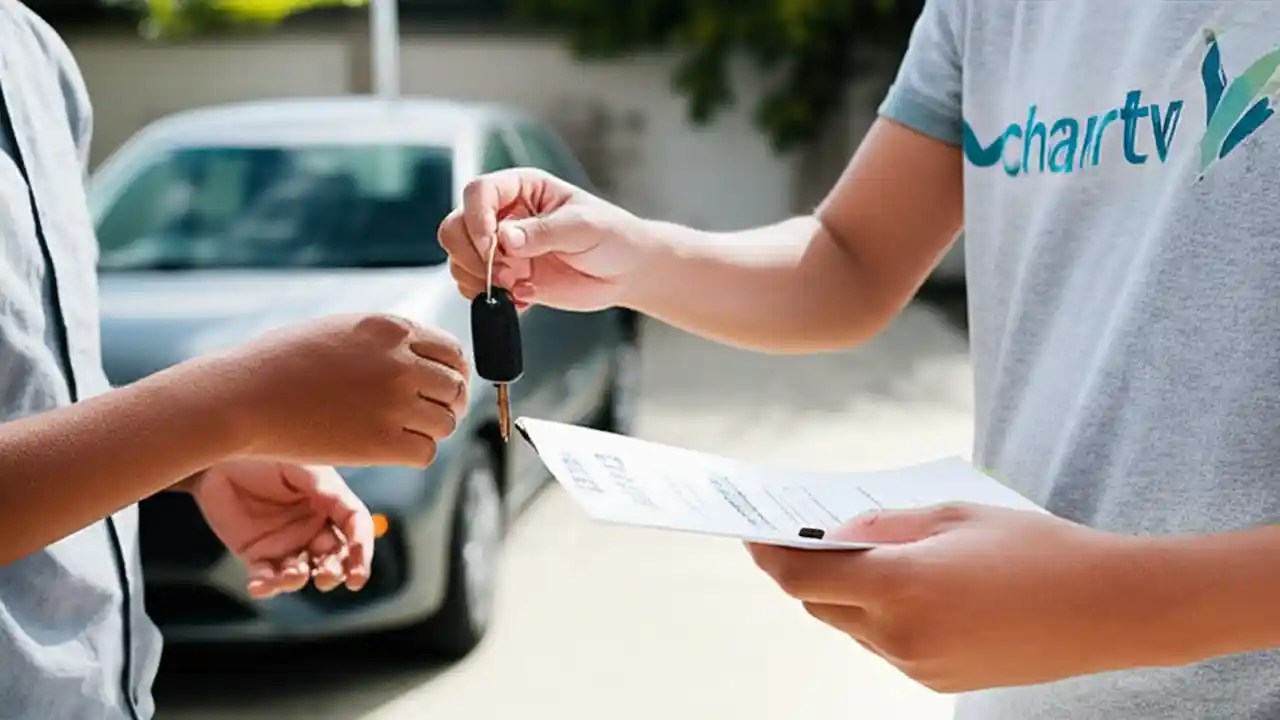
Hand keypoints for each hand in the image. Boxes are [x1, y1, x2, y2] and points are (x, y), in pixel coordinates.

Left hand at [187, 461, 374, 597]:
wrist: (217, 457)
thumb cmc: (262, 452)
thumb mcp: (300, 464)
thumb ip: (324, 487)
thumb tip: (348, 513)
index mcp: (330, 503)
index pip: (356, 529)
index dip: (362, 552)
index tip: (357, 576)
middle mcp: (312, 526)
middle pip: (334, 557)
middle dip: (333, 572)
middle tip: (325, 577)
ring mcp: (285, 543)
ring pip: (302, 573)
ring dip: (300, 580)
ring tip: (291, 576)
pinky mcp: (256, 555)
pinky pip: (266, 578)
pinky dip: (266, 587)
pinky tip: (259, 586)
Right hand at [209, 314, 467, 466]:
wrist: (244, 396)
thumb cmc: (283, 363)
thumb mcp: (341, 330)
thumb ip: (386, 341)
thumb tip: (422, 360)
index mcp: (393, 329)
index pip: (453, 352)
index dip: (452, 373)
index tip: (441, 388)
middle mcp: (402, 362)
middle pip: (457, 388)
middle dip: (449, 404)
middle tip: (432, 416)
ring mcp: (395, 402)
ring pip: (446, 423)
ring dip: (432, 430)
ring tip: (406, 432)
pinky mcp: (382, 442)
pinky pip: (426, 453)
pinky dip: (415, 454)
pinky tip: (392, 449)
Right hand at [438, 168, 651, 310]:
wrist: (626, 271)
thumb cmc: (612, 235)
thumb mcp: (582, 226)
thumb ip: (543, 232)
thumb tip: (505, 239)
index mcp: (521, 188)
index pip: (478, 192)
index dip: (477, 219)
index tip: (493, 245)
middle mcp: (505, 215)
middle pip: (456, 227)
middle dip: (472, 254)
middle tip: (504, 273)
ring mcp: (503, 249)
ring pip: (459, 260)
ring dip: (478, 279)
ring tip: (515, 286)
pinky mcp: (507, 278)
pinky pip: (476, 288)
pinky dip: (489, 298)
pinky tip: (521, 297)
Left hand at [748, 504, 1159, 691]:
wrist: (1109, 609)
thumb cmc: (1034, 548)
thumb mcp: (951, 515)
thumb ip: (883, 525)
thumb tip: (834, 536)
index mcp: (900, 586)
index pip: (802, 575)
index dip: (769, 554)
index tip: (751, 535)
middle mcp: (900, 635)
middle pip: (819, 605)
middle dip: (804, 573)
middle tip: (801, 539)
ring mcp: (918, 666)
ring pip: (851, 627)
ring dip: (845, 596)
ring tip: (859, 558)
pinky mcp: (938, 682)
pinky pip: (885, 646)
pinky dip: (880, 617)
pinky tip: (905, 589)